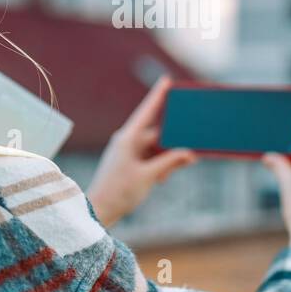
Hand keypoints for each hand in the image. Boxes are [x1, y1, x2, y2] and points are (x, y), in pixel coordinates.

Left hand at [86, 76, 196, 226]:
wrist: (99, 211)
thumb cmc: (119, 191)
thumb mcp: (149, 176)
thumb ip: (170, 162)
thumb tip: (189, 153)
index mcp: (128, 138)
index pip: (146, 111)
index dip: (157, 96)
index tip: (166, 81)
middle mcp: (127, 142)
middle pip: (156, 132)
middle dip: (173, 138)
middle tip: (191, 135)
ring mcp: (128, 153)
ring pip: (155, 147)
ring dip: (167, 156)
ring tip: (182, 163)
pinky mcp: (130, 164)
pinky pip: (150, 158)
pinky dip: (160, 164)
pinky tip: (164, 176)